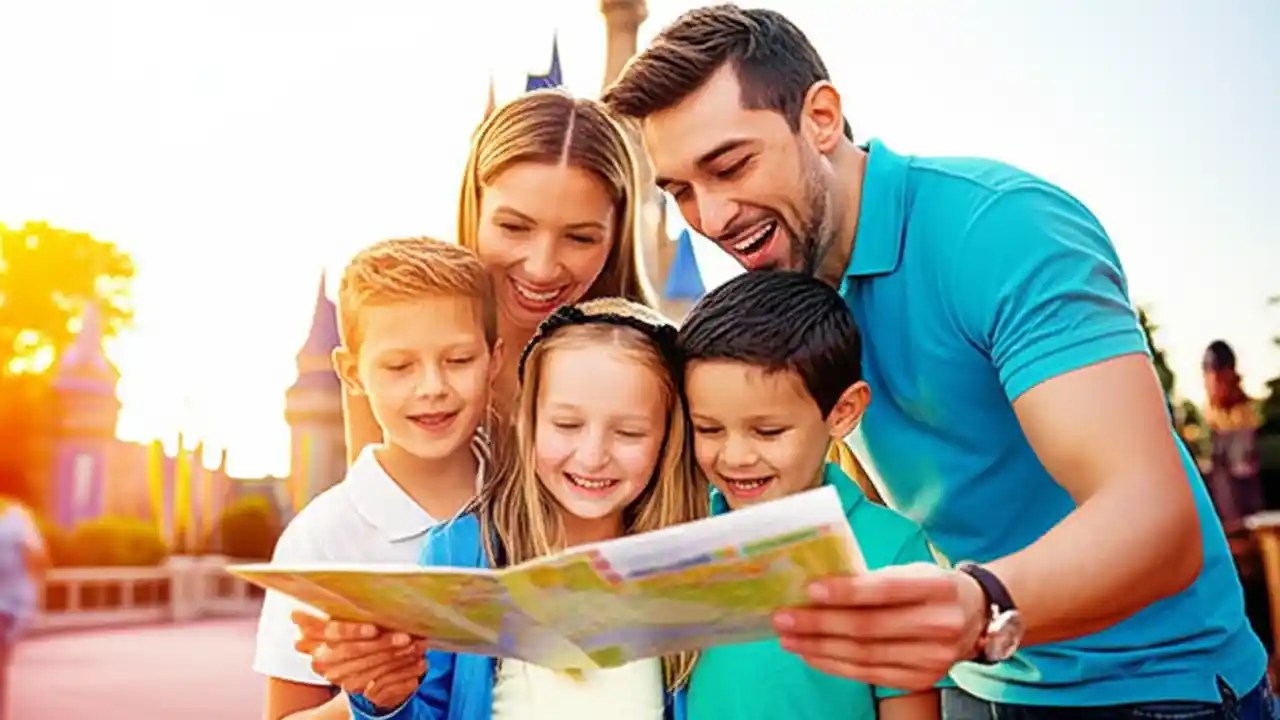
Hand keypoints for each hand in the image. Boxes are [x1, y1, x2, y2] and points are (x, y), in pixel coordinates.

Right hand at [291, 609, 428, 708]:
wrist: (342, 657)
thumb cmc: (346, 623)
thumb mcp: (340, 611)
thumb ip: (341, 604)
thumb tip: (349, 591)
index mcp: (312, 635)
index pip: (333, 632)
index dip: (353, 632)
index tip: (373, 628)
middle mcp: (321, 658)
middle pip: (354, 651)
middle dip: (383, 644)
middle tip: (407, 637)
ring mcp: (337, 676)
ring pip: (370, 667)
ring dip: (396, 657)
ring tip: (417, 646)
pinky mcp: (354, 688)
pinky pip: (380, 683)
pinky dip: (401, 673)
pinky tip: (418, 664)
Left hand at [772, 563, 986, 690]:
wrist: (976, 617)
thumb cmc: (930, 587)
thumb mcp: (911, 571)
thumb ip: (872, 579)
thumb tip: (815, 586)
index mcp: (938, 586)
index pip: (885, 590)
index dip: (846, 592)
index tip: (809, 590)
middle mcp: (940, 625)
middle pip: (869, 628)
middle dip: (819, 623)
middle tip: (784, 617)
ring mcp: (933, 658)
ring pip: (864, 655)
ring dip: (819, 647)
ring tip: (789, 637)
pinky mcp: (921, 679)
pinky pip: (868, 674)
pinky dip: (834, 665)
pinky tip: (811, 654)